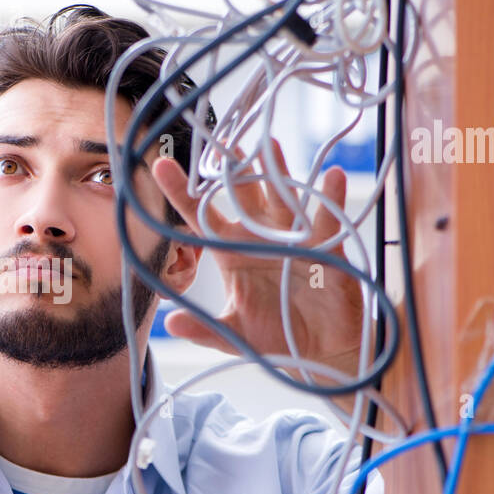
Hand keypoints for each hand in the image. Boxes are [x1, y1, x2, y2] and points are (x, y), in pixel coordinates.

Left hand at [150, 139, 366, 381]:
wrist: (322, 353)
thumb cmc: (277, 340)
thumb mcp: (235, 336)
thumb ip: (204, 329)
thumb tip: (171, 322)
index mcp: (232, 254)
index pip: (201, 219)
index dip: (182, 193)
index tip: (161, 165)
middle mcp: (260, 239)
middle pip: (242, 196)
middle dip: (233, 169)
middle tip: (221, 140)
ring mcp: (294, 240)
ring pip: (282, 198)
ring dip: (277, 173)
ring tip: (268, 145)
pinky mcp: (327, 250)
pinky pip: (329, 221)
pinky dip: (332, 199)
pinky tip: (331, 178)